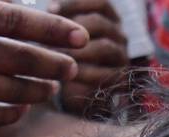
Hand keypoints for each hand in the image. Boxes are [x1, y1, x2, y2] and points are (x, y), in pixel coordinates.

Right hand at [0, 0, 87, 126]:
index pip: (17, 20)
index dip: (52, 29)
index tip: (78, 35)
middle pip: (21, 60)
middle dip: (54, 64)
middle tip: (72, 66)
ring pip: (9, 91)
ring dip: (37, 91)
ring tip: (51, 87)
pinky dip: (10, 113)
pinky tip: (20, 107)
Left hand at [49, 0, 129, 115]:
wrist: (78, 96)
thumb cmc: (66, 61)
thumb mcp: (63, 40)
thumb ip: (60, 26)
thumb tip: (50, 10)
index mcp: (108, 19)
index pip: (100, 3)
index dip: (75, 4)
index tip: (49, 10)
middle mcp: (119, 35)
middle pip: (100, 23)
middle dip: (71, 30)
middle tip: (46, 40)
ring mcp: (122, 57)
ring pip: (104, 47)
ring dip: (77, 52)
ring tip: (55, 60)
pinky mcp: (121, 80)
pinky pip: (106, 74)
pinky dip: (85, 75)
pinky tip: (66, 78)